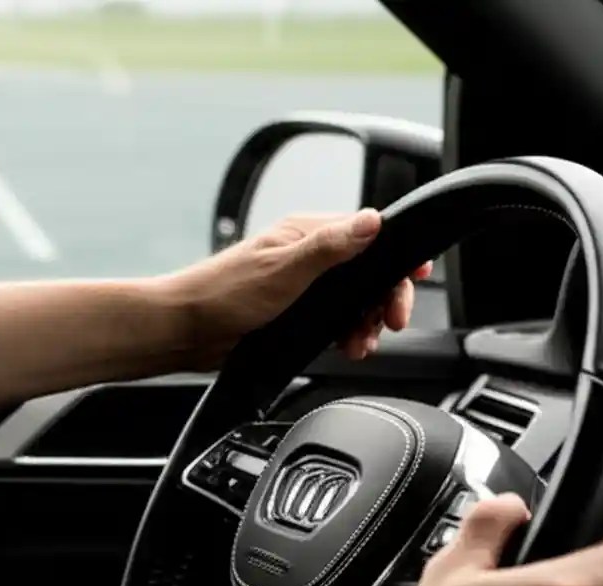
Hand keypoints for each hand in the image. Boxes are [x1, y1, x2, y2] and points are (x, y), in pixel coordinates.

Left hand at [165, 209, 432, 362]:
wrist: (186, 331)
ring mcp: (303, 286)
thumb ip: (331, 246)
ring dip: (365, 323)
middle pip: (368, 272)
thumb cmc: (224, 294)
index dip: (396, 257)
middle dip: (384, 298)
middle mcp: (309, 256)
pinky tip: (347, 348)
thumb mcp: (285, 270)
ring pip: (354, 301)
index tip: (416, 275)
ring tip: (361, 344)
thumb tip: (373, 220)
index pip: (368, 235)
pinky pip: (336, 321)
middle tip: (390, 322)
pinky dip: (348, 335)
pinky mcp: (296, 314)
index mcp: (308, 234)